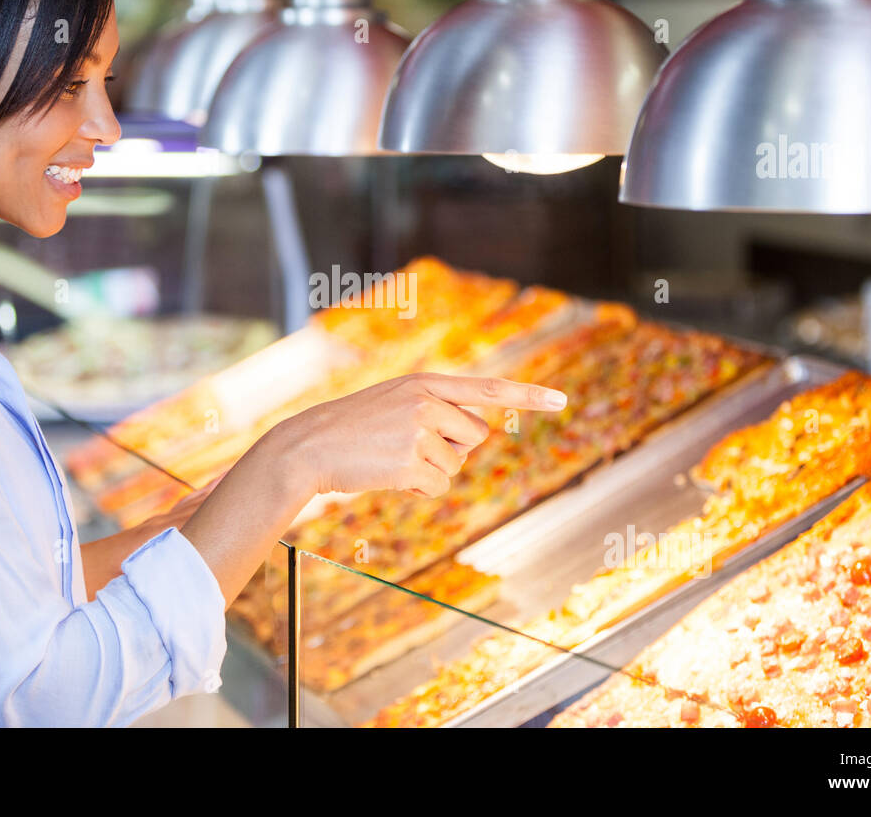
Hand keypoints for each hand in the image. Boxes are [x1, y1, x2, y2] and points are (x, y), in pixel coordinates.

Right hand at [271, 372, 566, 498]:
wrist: (309, 445)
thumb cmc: (352, 428)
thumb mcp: (395, 402)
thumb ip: (436, 409)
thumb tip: (476, 435)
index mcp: (425, 383)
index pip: (487, 389)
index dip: (527, 396)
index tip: (561, 401)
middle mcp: (426, 403)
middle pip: (474, 436)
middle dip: (451, 448)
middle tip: (408, 445)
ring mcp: (418, 433)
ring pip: (455, 465)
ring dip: (430, 470)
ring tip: (390, 458)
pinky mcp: (409, 463)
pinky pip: (437, 486)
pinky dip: (418, 488)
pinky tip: (388, 475)